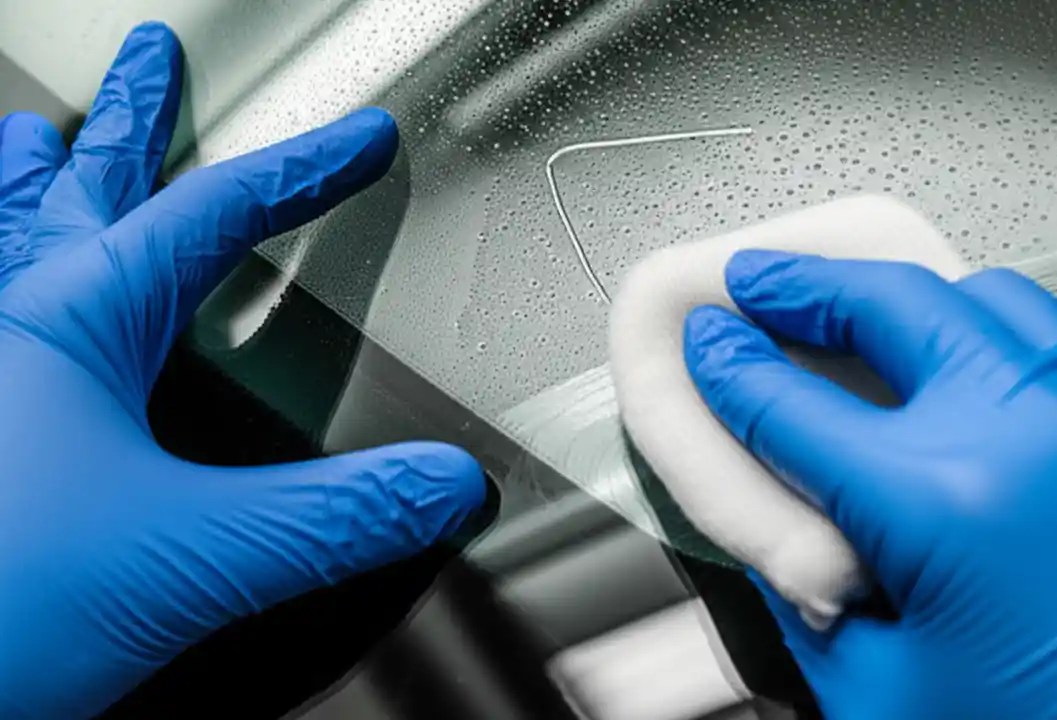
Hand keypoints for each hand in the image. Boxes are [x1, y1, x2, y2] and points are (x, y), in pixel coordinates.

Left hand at [0, 23, 483, 717]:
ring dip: (24, 185)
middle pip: (73, 190)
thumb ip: (337, 518)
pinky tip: (4, 305)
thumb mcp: (194, 558)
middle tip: (147, 61)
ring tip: (31, 142)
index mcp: (66, 325)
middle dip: (127, 123)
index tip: (354, 141)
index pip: (211, 216)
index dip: (302, 172)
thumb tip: (444, 486)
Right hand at [684, 250, 1056, 717]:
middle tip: (760, 278)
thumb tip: (784, 549)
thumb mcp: (892, 696)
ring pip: (978, 291)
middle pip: (879, 304)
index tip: (707, 343)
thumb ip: (818, 609)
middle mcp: (1019, 427)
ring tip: (866, 303)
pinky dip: (1011, 316)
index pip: (788, 404)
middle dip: (800, 284)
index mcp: (934, 502)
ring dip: (904, 293)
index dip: (729, 366)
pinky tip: (989, 336)